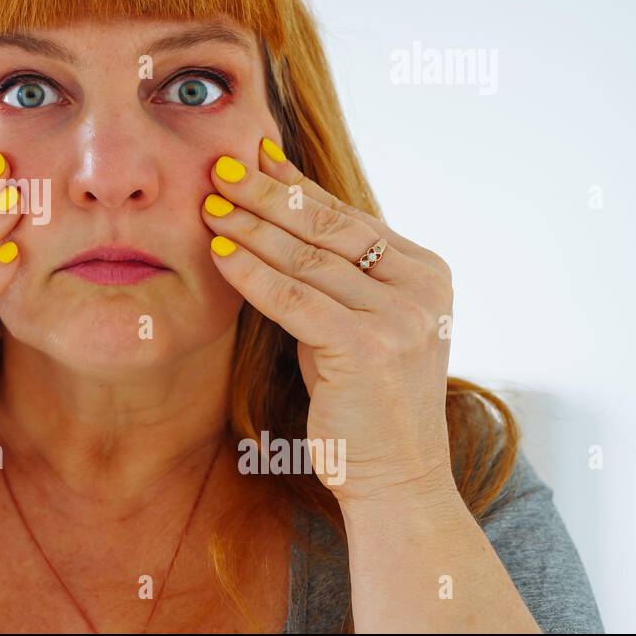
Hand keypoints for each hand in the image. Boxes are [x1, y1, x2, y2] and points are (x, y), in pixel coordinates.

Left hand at [201, 136, 456, 506]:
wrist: (396, 479)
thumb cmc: (363, 403)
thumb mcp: (356, 324)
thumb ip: (334, 277)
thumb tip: (279, 216)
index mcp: (427, 273)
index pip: (349, 217)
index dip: (297, 186)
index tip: (256, 157)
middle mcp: (422, 287)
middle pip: (327, 228)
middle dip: (267, 196)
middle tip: (220, 169)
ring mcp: (402, 315)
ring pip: (306, 260)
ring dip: (251, 229)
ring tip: (209, 206)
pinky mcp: (369, 346)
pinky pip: (294, 299)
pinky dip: (251, 274)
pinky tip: (219, 254)